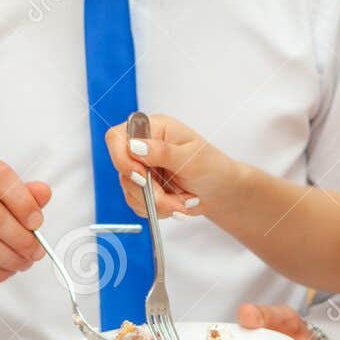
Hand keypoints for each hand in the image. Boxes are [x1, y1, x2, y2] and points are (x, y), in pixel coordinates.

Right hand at [103, 113, 242, 218]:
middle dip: (149, 192)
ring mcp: (141, 168)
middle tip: (173, 201)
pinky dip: (157, 210)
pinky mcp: (142, 188)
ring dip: (157, 204)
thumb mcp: (191, 158)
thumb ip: (162, 152)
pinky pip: (137, 204)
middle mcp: (143, 147)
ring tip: (182, 202)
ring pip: (130, 192)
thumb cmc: (213, 168)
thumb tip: (135, 146)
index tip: (141, 176)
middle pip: (123, 171)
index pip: (117, 137)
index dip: (122, 159)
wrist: (221, 191)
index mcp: (154, 129)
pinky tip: (175, 204)